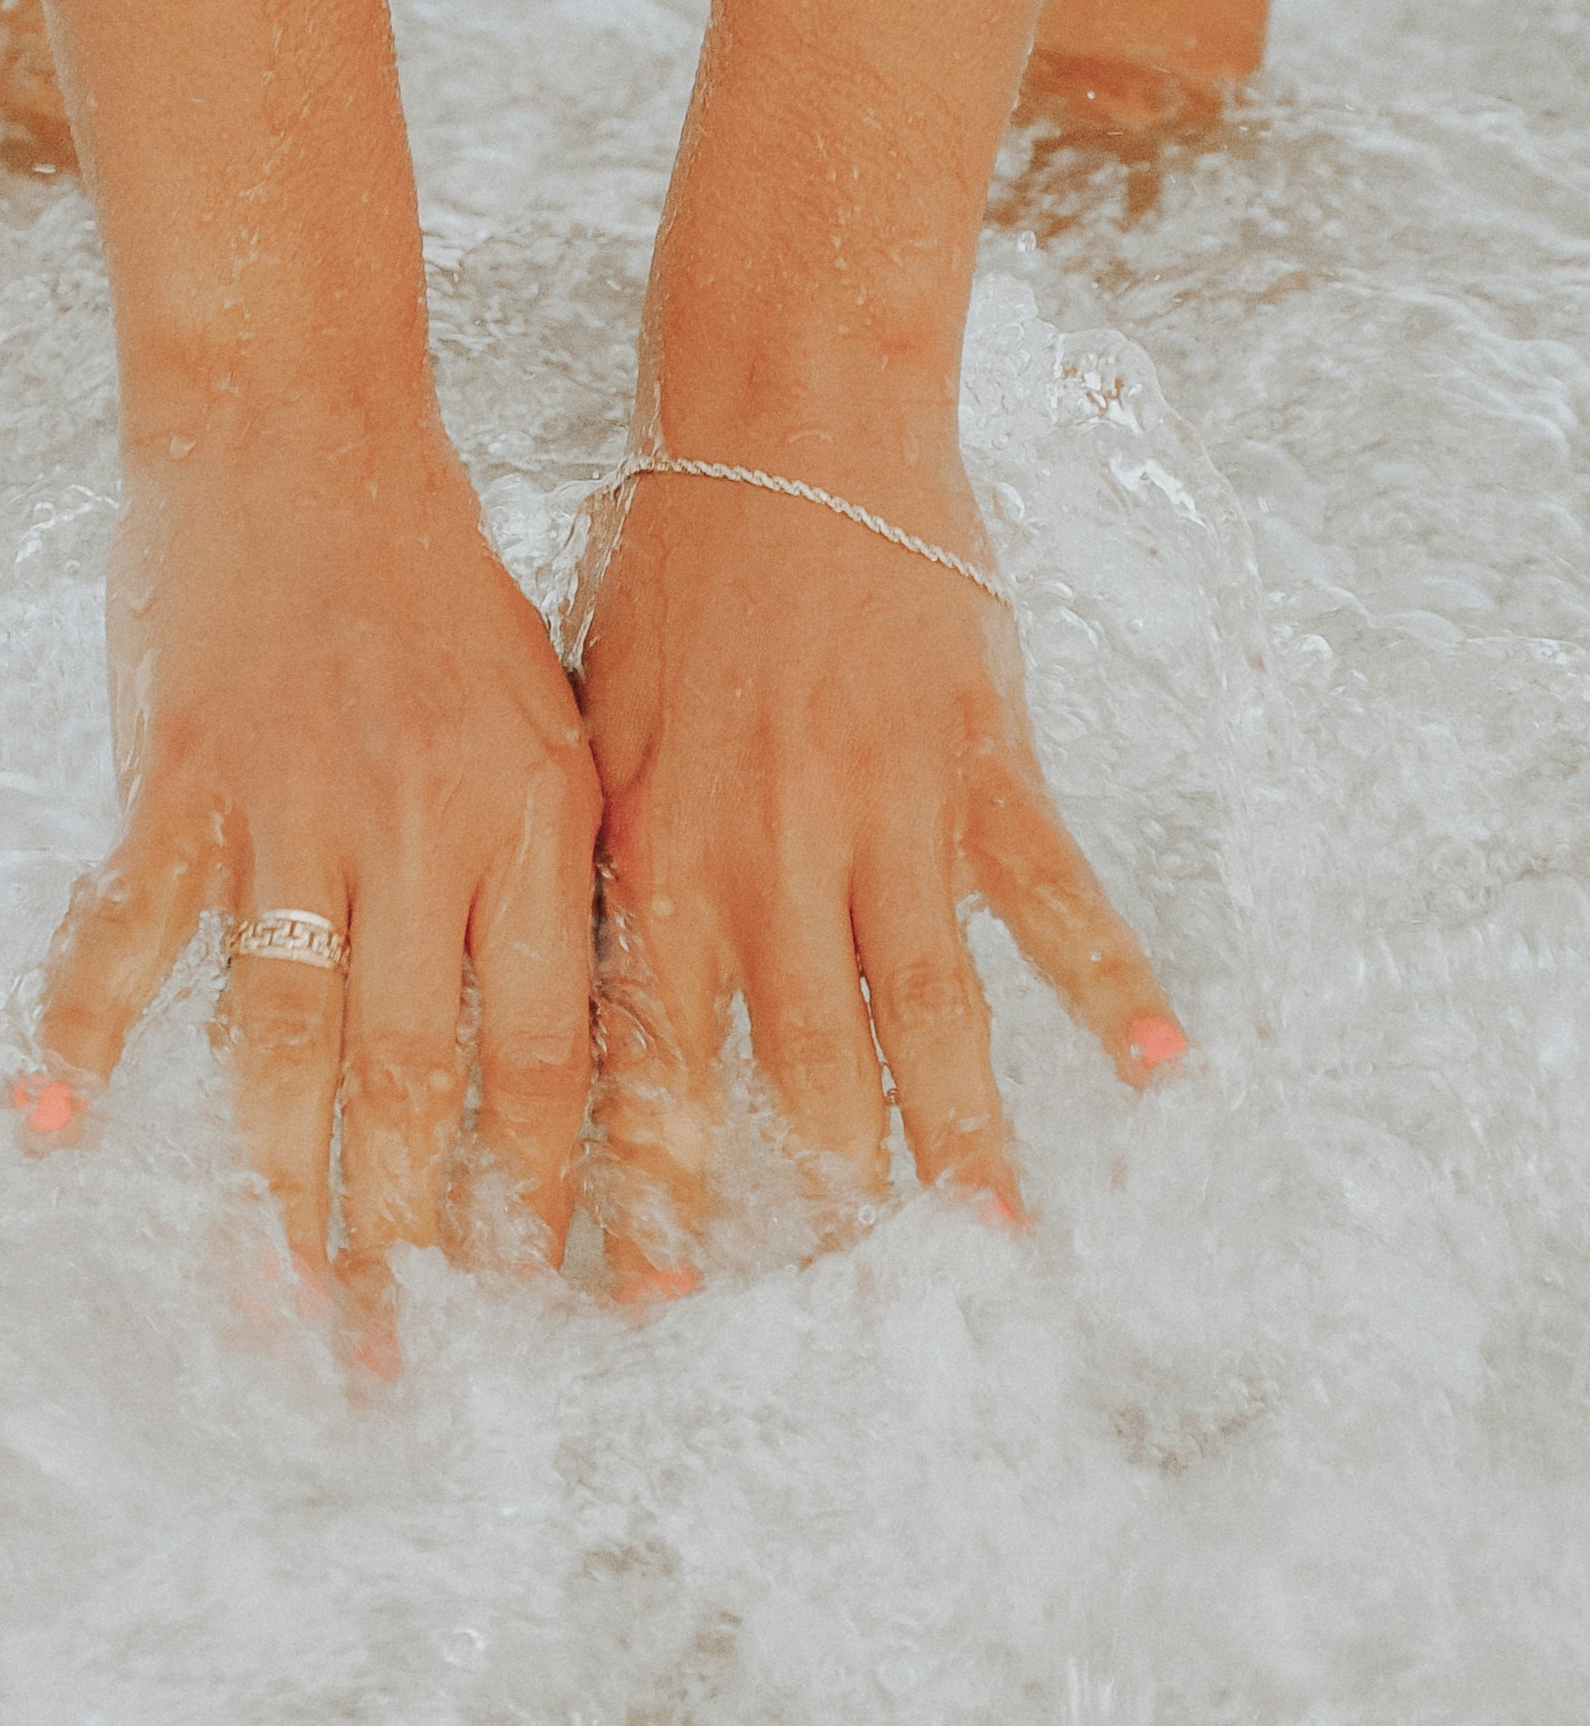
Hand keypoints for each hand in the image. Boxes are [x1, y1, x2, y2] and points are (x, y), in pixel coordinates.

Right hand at [15, 393, 597, 1304]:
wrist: (306, 431)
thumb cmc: (439, 582)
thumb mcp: (546, 713)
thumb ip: (553, 868)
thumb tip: (570, 1042)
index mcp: (542, 816)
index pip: (552, 1047)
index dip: (555, 1188)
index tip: (560, 1298)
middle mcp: (431, 823)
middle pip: (420, 1075)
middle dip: (415, 1239)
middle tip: (396, 1362)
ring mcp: (298, 800)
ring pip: (285, 1033)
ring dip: (275, 1186)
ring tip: (272, 1306)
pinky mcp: (182, 772)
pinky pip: (130, 925)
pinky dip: (85, 1026)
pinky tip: (56, 1127)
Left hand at [576, 423, 1183, 1292]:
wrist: (784, 424)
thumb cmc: (670, 566)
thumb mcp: (595, 713)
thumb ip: (602, 853)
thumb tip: (569, 984)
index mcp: (658, 845)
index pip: (653, 1054)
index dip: (654, 1183)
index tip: (656, 1295)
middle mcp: (771, 851)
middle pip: (801, 1064)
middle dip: (817, 1197)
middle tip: (840, 1301)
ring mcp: (887, 809)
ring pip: (927, 1008)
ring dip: (962, 1135)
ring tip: (992, 1242)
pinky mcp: (982, 758)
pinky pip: (1054, 890)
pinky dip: (1110, 976)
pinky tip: (1158, 1065)